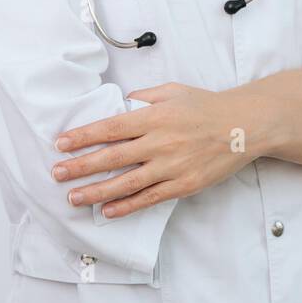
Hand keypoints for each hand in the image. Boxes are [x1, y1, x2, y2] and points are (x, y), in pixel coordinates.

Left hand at [52, 83, 272, 218]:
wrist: (244, 126)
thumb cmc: (208, 107)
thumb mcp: (174, 91)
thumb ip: (144, 97)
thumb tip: (120, 104)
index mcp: (155, 117)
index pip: (110, 128)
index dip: (83, 137)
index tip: (61, 144)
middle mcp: (160, 143)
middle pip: (112, 158)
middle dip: (80, 167)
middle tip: (57, 174)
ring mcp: (172, 166)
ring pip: (126, 183)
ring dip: (96, 192)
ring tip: (74, 197)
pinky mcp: (183, 185)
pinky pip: (149, 198)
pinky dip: (127, 206)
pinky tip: (108, 211)